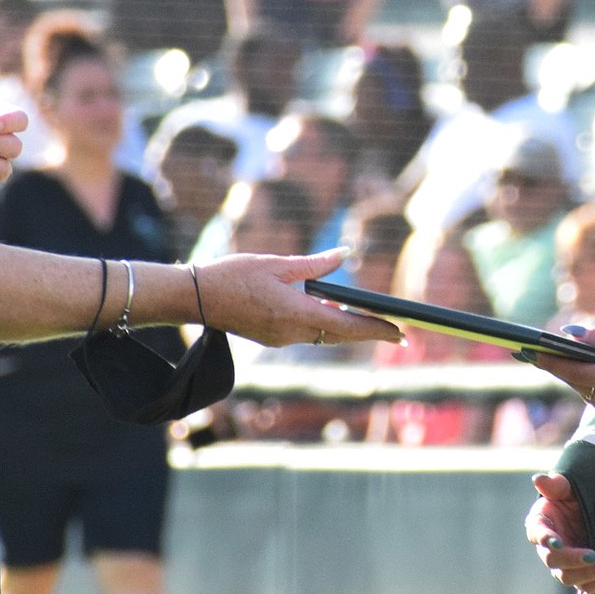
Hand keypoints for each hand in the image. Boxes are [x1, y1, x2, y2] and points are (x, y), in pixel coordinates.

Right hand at [196, 249, 402, 346]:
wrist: (196, 297)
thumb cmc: (234, 274)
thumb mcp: (277, 263)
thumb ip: (314, 264)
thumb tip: (344, 255)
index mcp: (295, 312)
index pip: (346, 324)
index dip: (375, 329)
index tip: (399, 331)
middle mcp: (291, 332)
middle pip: (340, 335)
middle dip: (369, 333)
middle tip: (398, 333)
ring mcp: (281, 338)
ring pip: (324, 335)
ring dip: (347, 329)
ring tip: (373, 322)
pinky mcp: (272, 338)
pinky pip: (307, 333)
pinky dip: (326, 325)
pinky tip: (334, 314)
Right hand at [526, 473, 594, 593]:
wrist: (586, 510)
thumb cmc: (570, 496)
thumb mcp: (566, 487)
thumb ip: (554, 485)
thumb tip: (538, 479)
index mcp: (539, 524)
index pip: (538, 534)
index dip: (545, 540)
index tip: (558, 542)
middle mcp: (547, 548)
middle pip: (554, 562)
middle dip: (575, 561)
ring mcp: (562, 563)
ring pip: (569, 578)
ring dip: (590, 574)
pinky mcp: (577, 573)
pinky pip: (584, 586)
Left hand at [529, 328, 594, 430]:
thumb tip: (576, 335)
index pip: (577, 371)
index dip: (552, 361)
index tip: (530, 350)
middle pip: (577, 382)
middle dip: (560, 365)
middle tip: (536, 349)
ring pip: (585, 391)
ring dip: (576, 375)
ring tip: (560, 356)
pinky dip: (591, 384)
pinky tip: (591, 371)